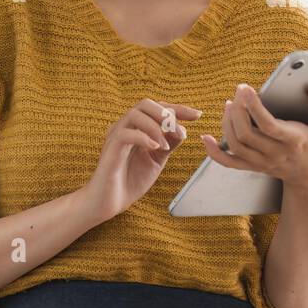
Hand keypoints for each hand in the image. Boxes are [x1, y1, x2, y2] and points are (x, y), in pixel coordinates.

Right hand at [81, 99, 200, 224]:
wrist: (109, 203)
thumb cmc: (130, 181)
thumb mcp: (157, 160)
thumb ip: (168, 143)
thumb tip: (183, 130)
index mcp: (136, 128)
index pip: (157, 108)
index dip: (178, 108)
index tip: (197, 115)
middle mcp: (125, 128)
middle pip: (145, 104)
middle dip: (167, 113)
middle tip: (180, 130)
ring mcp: (116, 137)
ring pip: (135, 114)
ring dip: (156, 126)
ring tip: (166, 144)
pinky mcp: (110, 150)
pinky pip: (125, 134)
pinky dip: (144, 137)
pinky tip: (156, 148)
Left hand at [200, 83, 307, 197]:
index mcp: (295, 141)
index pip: (269, 126)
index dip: (254, 107)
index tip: (246, 89)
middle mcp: (277, 154)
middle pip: (247, 135)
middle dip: (237, 111)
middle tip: (238, 92)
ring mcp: (263, 163)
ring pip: (236, 146)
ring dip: (227, 124)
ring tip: (230, 104)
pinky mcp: (254, 167)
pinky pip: (230, 164)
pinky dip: (214, 153)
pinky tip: (205, 138)